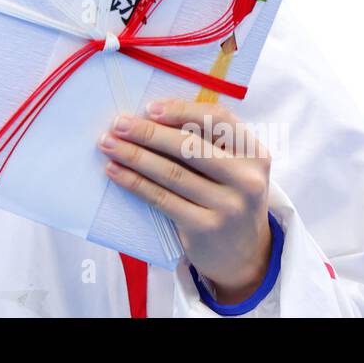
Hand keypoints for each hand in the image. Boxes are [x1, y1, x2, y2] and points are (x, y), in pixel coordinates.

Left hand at [98, 98, 272, 304]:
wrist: (246, 254)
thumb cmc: (228, 196)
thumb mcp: (235, 168)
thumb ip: (208, 142)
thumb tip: (151, 116)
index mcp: (255, 154)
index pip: (218, 119)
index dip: (182, 109)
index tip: (149, 107)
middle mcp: (247, 179)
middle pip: (190, 146)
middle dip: (148, 132)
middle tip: (118, 123)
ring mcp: (227, 206)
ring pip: (171, 173)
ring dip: (134, 155)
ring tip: (108, 144)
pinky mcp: (205, 228)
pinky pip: (161, 198)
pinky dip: (134, 182)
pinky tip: (115, 171)